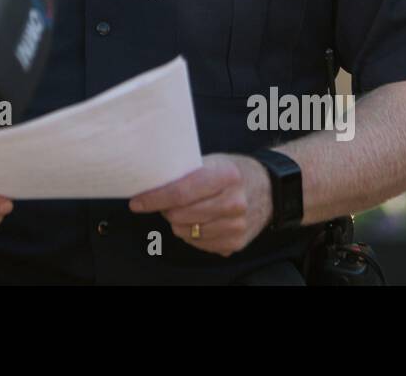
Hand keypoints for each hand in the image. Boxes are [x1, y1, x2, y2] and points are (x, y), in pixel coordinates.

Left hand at [129, 153, 272, 255]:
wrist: (268, 190)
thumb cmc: (233, 172)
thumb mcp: (213, 161)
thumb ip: (186, 172)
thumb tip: (150, 183)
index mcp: (226, 176)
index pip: (181, 193)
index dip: (154, 199)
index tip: (136, 202)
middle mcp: (234, 203)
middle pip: (180, 215)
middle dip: (165, 209)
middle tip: (164, 202)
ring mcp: (236, 226)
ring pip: (186, 232)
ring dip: (178, 222)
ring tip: (186, 209)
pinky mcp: (235, 243)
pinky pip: (198, 244)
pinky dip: (192, 233)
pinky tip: (199, 220)